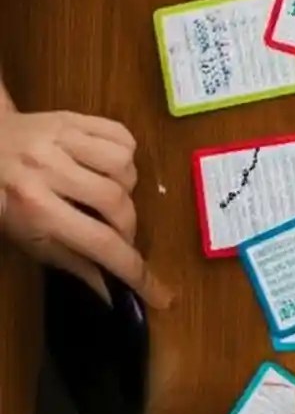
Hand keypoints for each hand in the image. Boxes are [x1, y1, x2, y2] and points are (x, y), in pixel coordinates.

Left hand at [0, 105, 170, 305]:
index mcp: (34, 207)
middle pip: (119, 203)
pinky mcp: (71, 117)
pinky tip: (109, 167)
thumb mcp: (28, 238)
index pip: (100, 243)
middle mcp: (48, 170)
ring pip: (125, 168)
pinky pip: (122, 138)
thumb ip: (73, 263)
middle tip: (118, 234)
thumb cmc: (1, 199)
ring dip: (127, 188)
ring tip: (107, 194)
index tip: (160, 295)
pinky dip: (125, 156)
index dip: (135, 271)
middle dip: (128, 227)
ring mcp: (60, 138)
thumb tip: (111, 293)